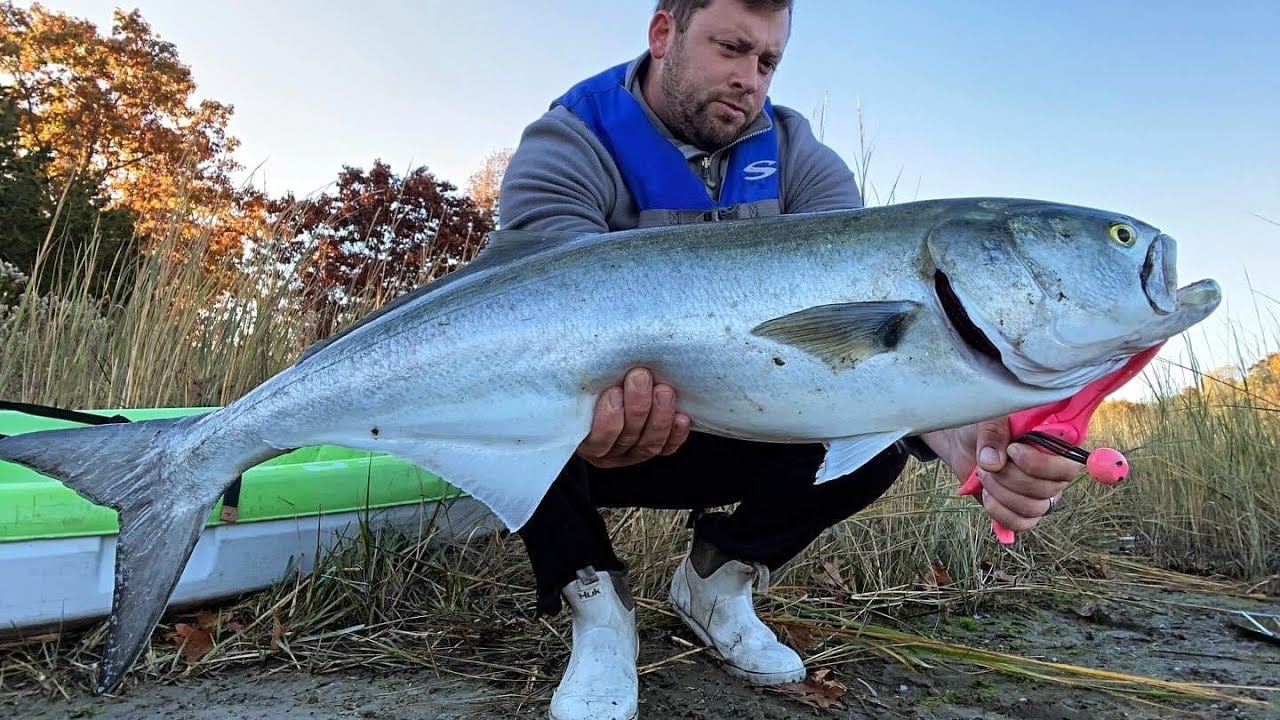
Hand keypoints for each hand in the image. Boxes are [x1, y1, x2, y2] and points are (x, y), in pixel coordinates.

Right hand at [577, 367, 691, 468]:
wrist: (618, 380)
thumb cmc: (595, 379)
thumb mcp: (586, 382)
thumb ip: (589, 380)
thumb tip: (594, 361)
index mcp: (585, 439)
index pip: (597, 440)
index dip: (607, 420)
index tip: (613, 391)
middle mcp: (610, 450)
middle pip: (626, 437)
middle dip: (637, 407)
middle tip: (641, 377)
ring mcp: (634, 452)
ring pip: (649, 444)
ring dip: (659, 416)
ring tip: (664, 391)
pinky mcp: (656, 448)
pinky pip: (668, 447)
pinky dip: (676, 433)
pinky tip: (681, 417)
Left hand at [922, 417, 1080, 531]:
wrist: (962, 444)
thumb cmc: (983, 428)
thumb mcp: (987, 419)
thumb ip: (993, 433)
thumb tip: (993, 463)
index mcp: (1056, 447)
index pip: (1068, 466)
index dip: (1040, 464)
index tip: (1012, 449)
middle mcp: (1054, 474)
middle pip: (1047, 490)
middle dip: (1010, 477)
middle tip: (989, 463)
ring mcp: (1041, 495)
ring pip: (1032, 508)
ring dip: (1001, 492)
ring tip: (984, 474)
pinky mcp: (1023, 512)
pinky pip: (1020, 523)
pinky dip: (998, 510)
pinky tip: (986, 493)